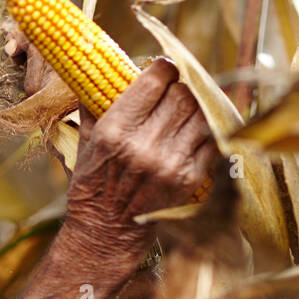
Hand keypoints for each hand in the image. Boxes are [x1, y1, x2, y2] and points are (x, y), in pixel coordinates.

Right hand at [61, 57, 218, 269]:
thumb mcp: (86, 140)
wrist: (105, 231)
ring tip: (186, 109)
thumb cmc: (93, 183)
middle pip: (182, 95)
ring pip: (200, 114)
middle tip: (175, 90)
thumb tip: (109, 67)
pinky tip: (196, 129)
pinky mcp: (189, 178)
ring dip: (195, 107)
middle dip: (180, 88)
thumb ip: (97, 102)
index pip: (155, 80)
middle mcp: (144, 146)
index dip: (164, 68)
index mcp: (115, 131)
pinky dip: (207, 130)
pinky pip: (212, 140)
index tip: (163, 70)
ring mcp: (170, 163)